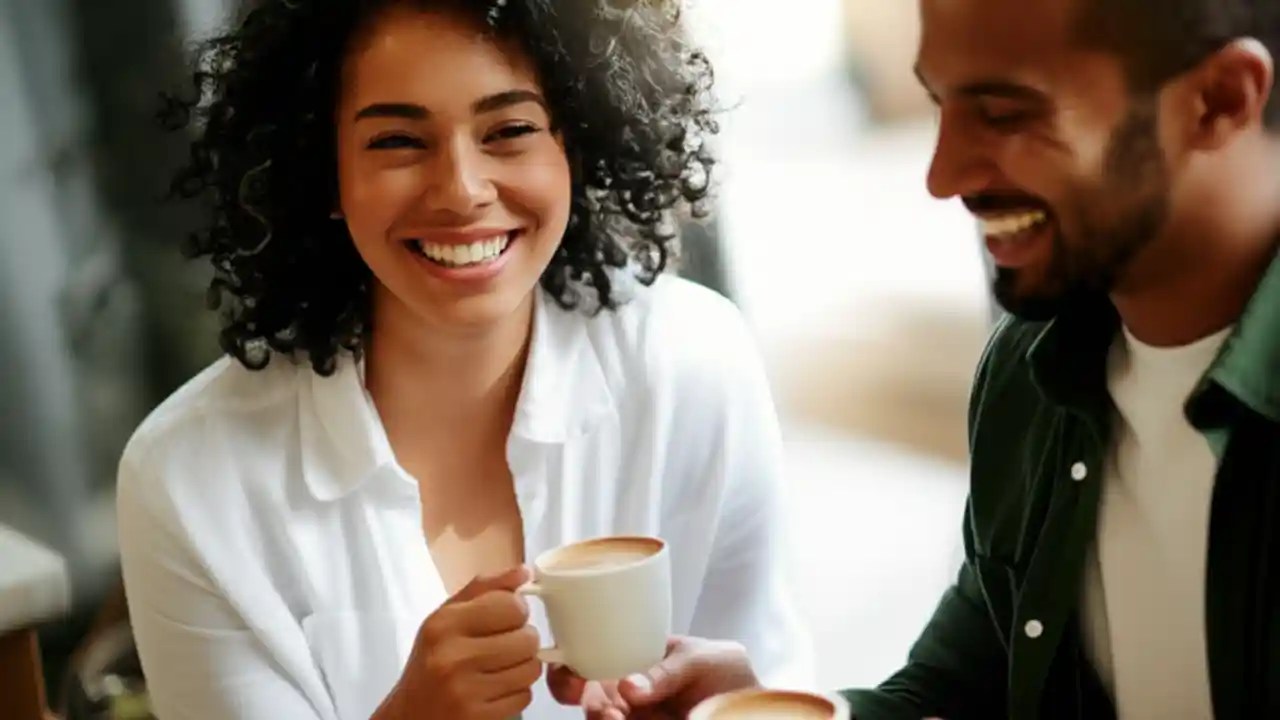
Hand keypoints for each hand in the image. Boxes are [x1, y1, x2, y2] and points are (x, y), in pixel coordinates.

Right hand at [377, 567, 540, 719]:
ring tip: (501, 667)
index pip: (511, 605)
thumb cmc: (431, 661)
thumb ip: (485, 589)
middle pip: (527, 638)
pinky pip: (524, 696)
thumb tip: (523, 571)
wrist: (410, 714)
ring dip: (523, 667)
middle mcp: (453, 656)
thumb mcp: (446, 617)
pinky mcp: (478, 717)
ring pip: (531, 669)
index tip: (506, 618)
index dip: (516, 611)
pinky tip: (496, 689)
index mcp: (444, 624)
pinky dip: (516, 692)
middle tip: (505, 645)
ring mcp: (466, 691)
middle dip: (523, 640)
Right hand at [547, 636, 760, 718]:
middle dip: (587, 705)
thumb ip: (667, 669)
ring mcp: (632, 718)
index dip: (566, 673)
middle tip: (612, 714)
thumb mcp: (702, 659)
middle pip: (584, 699)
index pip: (582, 660)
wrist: (756, 712)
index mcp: (628, 661)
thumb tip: (628, 686)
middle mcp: (623, 694)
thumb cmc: (726, 674)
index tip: (575, 682)